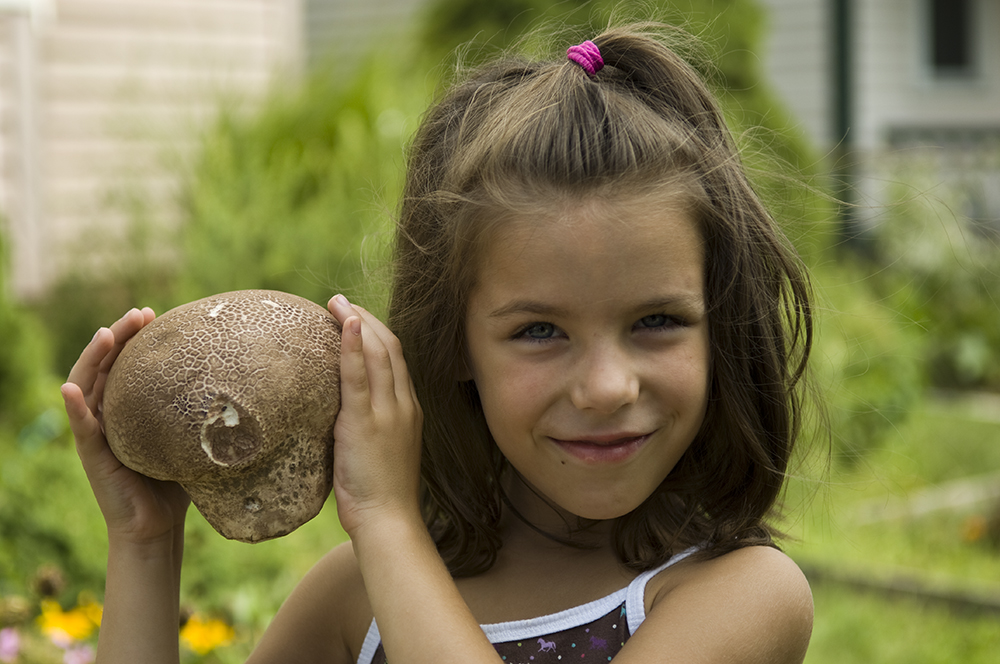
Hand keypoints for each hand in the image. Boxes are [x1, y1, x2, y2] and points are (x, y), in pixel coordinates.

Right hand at [62, 308, 190, 547]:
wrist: (159, 526)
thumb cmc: (179, 482)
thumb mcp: (191, 438)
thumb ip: (201, 413)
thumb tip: (244, 382)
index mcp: (131, 408)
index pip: (128, 363)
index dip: (136, 337)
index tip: (154, 314)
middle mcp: (110, 415)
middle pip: (107, 365)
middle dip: (119, 335)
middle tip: (139, 313)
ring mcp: (97, 433)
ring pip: (88, 385)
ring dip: (94, 358)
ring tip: (106, 334)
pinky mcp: (92, 455)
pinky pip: (81, 426)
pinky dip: (74, 406)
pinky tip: (70, 388)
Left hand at [326, 295, 423, 537]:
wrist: (389, 520)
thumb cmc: (380, 495)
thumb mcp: (379, 452)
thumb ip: (368, 427)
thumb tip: (341, 416)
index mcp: (409, 411)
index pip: (397, 360)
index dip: (377, 333)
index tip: (356, 318)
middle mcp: (403, 405)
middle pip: (391, 348)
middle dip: (366, 319)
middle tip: (341, 301)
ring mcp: (387, 413)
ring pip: (379, 354)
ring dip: (357, 322)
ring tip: (335, 303)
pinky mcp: (365, 423)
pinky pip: (360, 377)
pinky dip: (353, 347)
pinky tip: (345, 324)